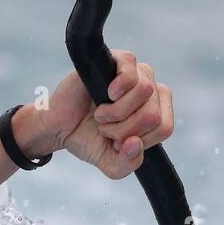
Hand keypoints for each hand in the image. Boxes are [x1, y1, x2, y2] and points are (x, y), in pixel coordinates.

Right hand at [41, 51, 174, 178]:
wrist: (58, 126)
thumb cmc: (86, 138)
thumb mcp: (111, 163)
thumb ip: (128, 163)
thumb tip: (134, 143)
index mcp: (154, 113)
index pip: (165, 127)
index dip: (140, 140)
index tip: (117, 142)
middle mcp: (149, 92)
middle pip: (154, 114)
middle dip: (124, 130)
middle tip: (104, 129)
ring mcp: (136, 74)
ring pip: (146, 92)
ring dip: (117, 112)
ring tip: (101, 115)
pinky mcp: (118, 60)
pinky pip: (133, 72)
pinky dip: (120, 87)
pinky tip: (107, 94)